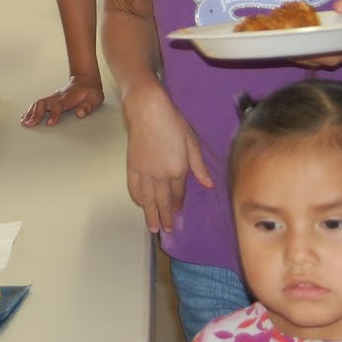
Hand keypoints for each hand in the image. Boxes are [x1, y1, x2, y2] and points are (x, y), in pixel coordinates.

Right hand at [21, 73, 105, 125]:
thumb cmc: (90, 91)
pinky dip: (31, 110)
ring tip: (25, 122)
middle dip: (36, 114)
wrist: (85, 80)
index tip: (49, 123)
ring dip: (31, 112)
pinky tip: (25, 117)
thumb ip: (88, 106)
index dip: (54, 114)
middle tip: (30, 124)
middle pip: (44, 103)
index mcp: (69, 97)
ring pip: (39, 103)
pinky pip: (38, 103)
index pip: (59, 105)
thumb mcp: (95, 98)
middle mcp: (59, 97)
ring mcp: (53, 97)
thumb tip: (80, 113)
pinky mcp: (51, 99)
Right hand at [122, 86, 213, 233]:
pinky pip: (134, 187)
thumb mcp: (192, 142)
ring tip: (152, 228)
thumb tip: (209, 185)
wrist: (148, 111)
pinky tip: (140, 204)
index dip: (179, 203)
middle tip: (165, 231)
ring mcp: (144, 172)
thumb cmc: (173, 123)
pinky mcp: (132, 166)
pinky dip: (137, 197)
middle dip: (165, 217)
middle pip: (163, 201)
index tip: (178, 212)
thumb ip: (199, 166)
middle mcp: (160, 175)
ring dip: (150, 214)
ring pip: (148, 199)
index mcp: (177, 169)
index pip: (179, 192)